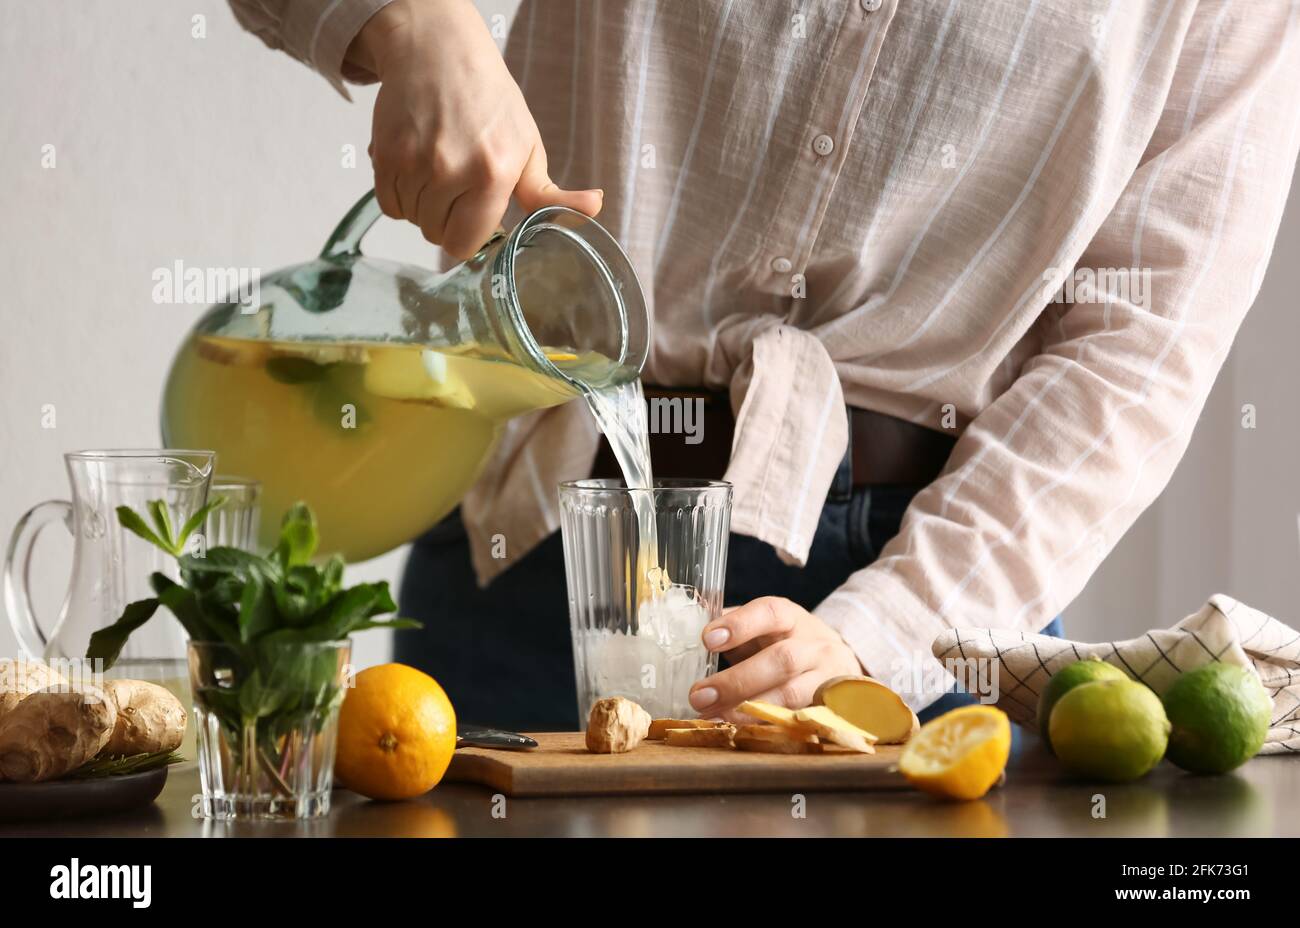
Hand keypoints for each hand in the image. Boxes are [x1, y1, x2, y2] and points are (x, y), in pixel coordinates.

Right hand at [347, 0, 602, 257]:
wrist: (438, 53)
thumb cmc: (489, 101)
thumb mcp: (528, 146)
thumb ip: (550, 193)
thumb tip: (594, 207)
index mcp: (493, 173)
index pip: (465, 244)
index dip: (470, 236)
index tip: (474, 217)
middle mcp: (452, 170)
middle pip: (436, 234)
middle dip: (446, 220)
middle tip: (457, 187)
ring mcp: (415, 162)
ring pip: (412, 219)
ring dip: (422, 205)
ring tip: (437, 172)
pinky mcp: (385, 154)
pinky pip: (388, 202)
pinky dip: (400, 193)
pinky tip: (416, 167)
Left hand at [688, 597, 863, 722]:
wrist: (840, 662)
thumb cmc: (788, 642)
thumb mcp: (766, 627)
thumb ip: (733, 626)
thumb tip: (687, 620)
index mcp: (791, 618)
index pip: (769, 613)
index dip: (739, 625)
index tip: (707, 639)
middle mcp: (814, 645)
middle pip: (781, 660)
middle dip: (737, 681)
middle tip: (699, 696)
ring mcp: (827, 678)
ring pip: (791, 695)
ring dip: (748, 710)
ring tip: (713, 718)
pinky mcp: (830, 709)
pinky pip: (799, 721)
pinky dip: (766, 727)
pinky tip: (739, 731)